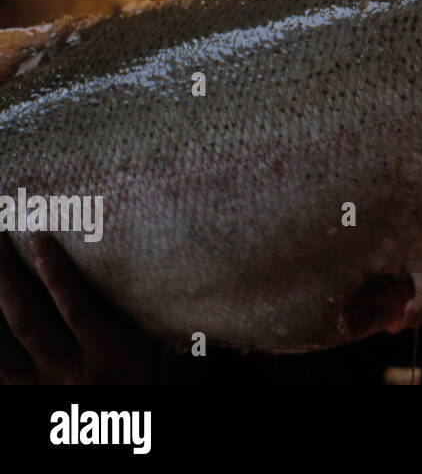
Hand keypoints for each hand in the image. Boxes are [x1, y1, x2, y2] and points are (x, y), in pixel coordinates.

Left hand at [0, 234, 166, 383]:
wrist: (119, 435)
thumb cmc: (144, 385)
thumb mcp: (153, 351)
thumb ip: (139, 316)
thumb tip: (142, 269)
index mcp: (108, 354)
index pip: (76, 309)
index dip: (55, 274)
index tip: (38, 239)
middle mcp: (68, 370)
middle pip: (27, 320)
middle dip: (5, 278)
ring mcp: (37, 387)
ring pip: (0, 344)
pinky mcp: (18, 396)